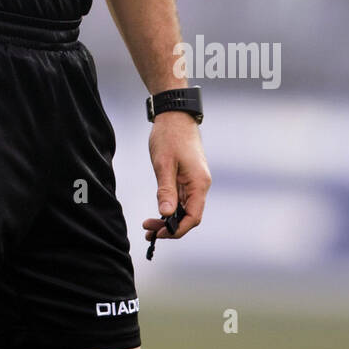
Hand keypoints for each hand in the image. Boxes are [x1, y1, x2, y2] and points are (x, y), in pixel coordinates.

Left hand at [143, 110, 210, 244]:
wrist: (175, 114)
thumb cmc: (169, 136)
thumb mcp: (164, 164)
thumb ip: (166, 190)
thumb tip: (166, 215)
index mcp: (199, 184)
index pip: (193, 217)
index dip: (176, 230)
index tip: (158, 234)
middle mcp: (200, 185)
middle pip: (189, 216)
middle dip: (170, 227)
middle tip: (148, 230)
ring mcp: (195, 181)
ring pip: (185, 208)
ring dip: (169, 218)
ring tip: (149, 225)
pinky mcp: (188, 176)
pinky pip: (182, 198)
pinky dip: (171, 206)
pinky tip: (159, 210)